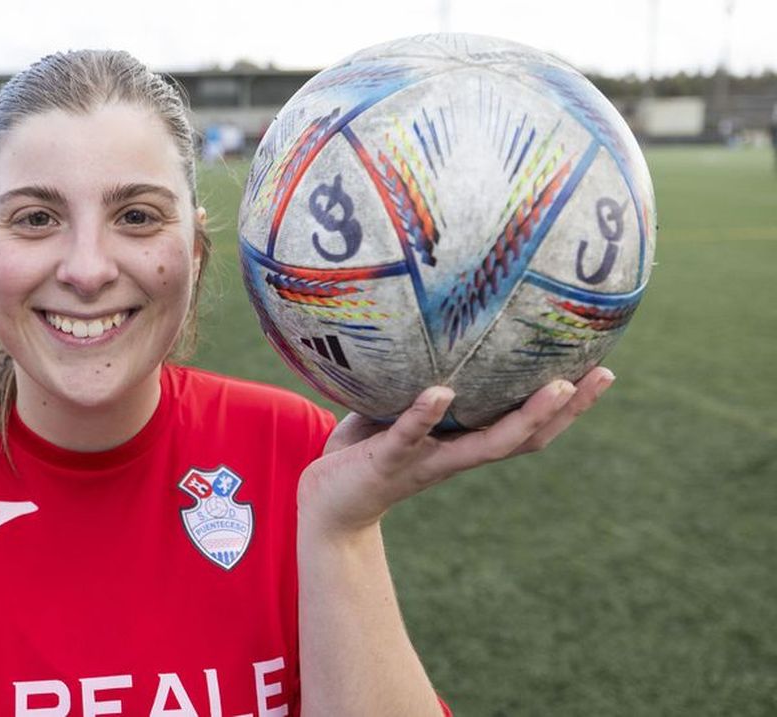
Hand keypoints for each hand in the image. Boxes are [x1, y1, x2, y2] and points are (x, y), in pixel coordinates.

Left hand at [297, 368, 614, 536]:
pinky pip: (410, 435)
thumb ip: (419, 378)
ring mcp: (425, 460)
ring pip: (485, 444)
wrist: (325, 503)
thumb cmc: (364, 448)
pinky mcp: (386, 461)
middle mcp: (455, 456)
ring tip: (555, 387)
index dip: (567, 406)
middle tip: (602, 376)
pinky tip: (442, 392)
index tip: (603, 371)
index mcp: (462, 444)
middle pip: (525, 438)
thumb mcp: (399, 408)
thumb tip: (439, 322)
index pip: (527, 427)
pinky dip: (426, 414)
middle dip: (568, 409)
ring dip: (524, 418)